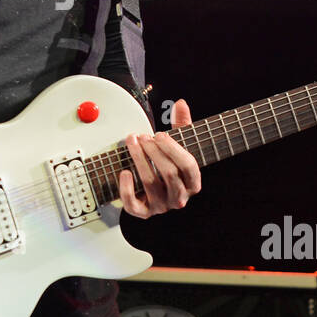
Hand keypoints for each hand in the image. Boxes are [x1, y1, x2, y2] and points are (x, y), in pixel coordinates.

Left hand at [118, 97, 201, 217]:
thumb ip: (181, 124)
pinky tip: (123, 172)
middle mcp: (179, 197)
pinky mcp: (143, 212)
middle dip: (154, 152)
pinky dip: (127, 188)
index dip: (174, 149)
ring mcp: (161, 206)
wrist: (154, 191)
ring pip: (151, 184)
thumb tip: (181, 104)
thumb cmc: (168, 165)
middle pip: (169, 174)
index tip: (159, 134)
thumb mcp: (178, 145)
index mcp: (192, 183)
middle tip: (142, 136)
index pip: (188, 166)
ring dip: (139, 160)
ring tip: (132, 143)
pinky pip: (134, 204)